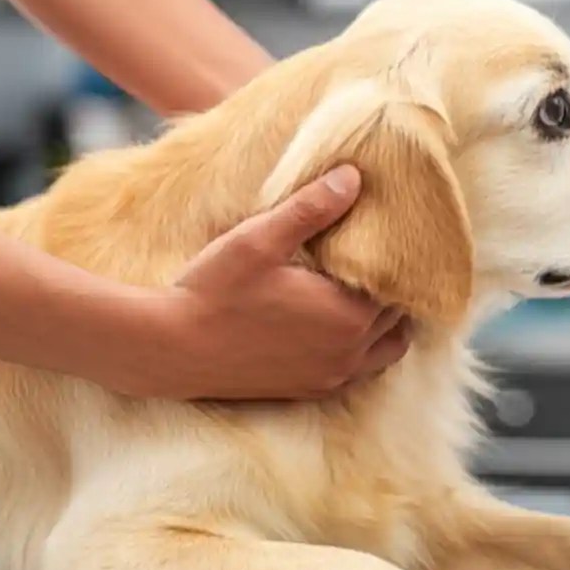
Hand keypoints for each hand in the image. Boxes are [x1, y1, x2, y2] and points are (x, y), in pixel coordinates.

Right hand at [113, 166, 409, 399]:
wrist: (170, 350)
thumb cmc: (213, 291)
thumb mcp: (260, 239)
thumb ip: (311, 208)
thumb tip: (354, 177)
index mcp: (348, 315)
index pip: (400, 284)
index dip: (398, 260)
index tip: (388, 238)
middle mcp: (349, 352)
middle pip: (398, 317)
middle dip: (395, 288)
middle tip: (382, 259)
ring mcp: (331, 376)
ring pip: (388, 350)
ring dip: (386, 324)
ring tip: (367, 293)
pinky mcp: (310, 391)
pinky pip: (360, 373)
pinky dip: (365, 352)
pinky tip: (342, 327)